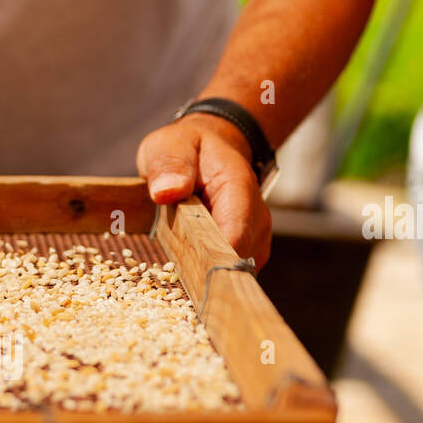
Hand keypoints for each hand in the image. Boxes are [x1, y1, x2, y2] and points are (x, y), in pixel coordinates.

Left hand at [136, 113, 272, 268]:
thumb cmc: (188, 147)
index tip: (188, 274)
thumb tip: (166, 191)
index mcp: (238, 188)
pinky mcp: (246, 250)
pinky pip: (229, 271)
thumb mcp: (170, 144)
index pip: (234, 235)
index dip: (214, 260)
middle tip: (171, 277)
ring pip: (234, 271)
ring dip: (205, 275)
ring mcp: (254, 237)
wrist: (212, 150)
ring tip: (177, 266)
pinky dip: (207, 274)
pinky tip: (187, 266)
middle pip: (238, 261)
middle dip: (205, 272)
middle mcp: (255, 218)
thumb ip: (169, 163)